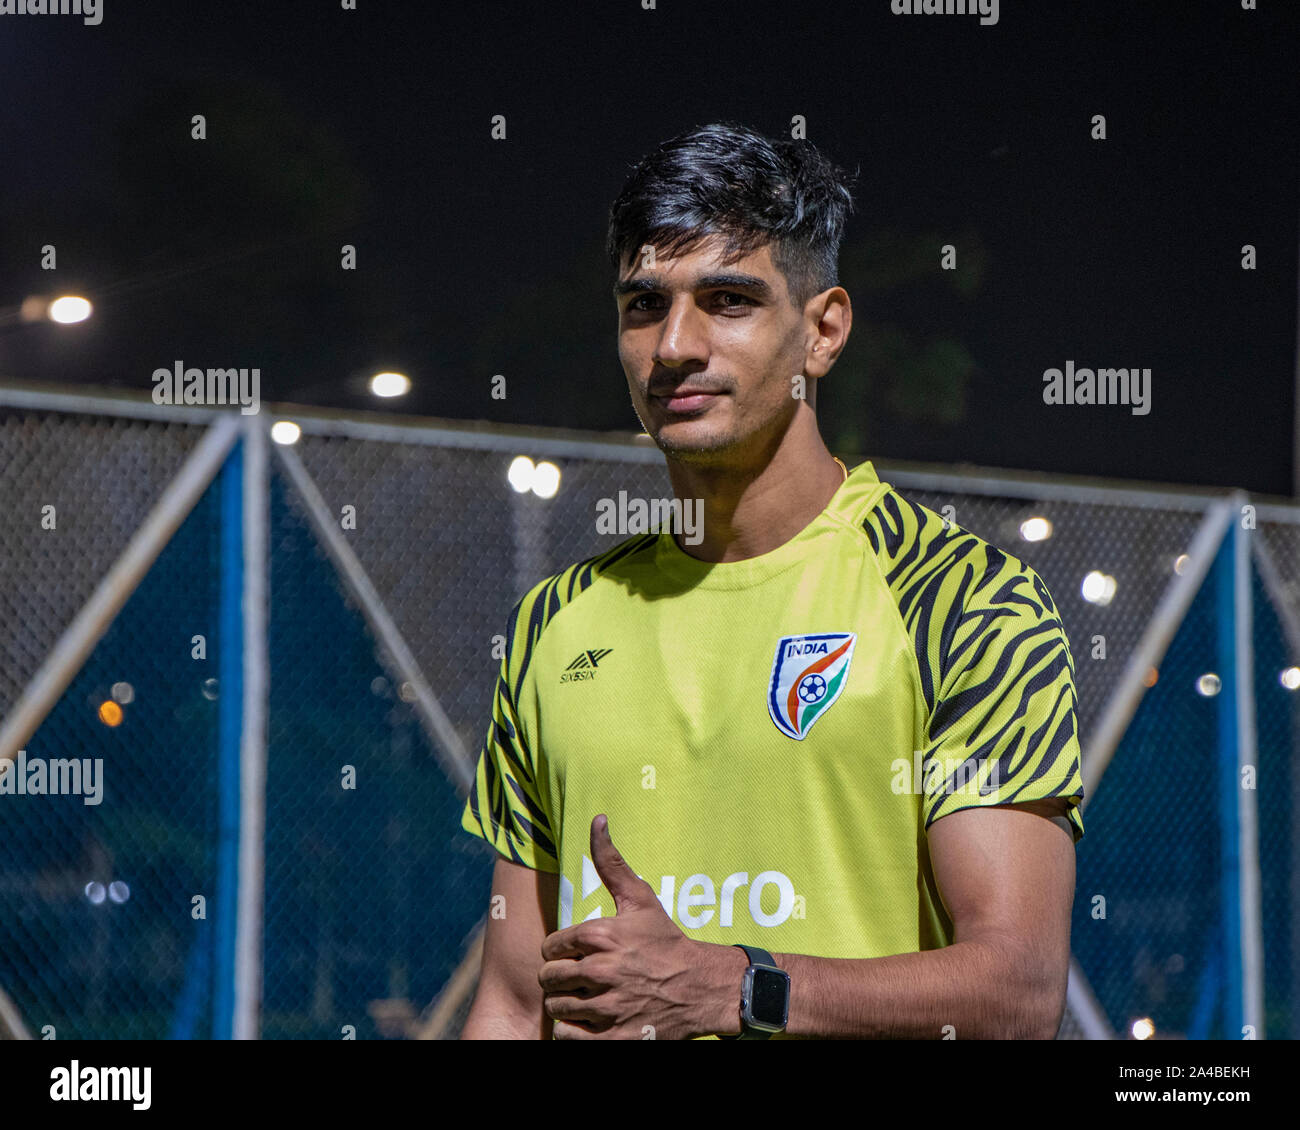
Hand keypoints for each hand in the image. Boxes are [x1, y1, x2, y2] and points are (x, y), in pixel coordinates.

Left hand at [539, 814, 715, 1039]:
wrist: (702, 987)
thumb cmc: (666, 940)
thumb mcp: (640, 898)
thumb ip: (610, 861)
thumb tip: (597, 819)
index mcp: (600, 935)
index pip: (549, 947)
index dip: (561, 951)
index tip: (579, 953)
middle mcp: (600, 972)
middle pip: (548, 979)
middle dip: (560, 978)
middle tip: (582, 977)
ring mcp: (607, 1008)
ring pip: (555, 1008)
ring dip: (566, 1005)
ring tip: (587, 998)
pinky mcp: (614, 1039)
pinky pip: (566, 1038)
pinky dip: (572, 1032)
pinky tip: (590, 1021)